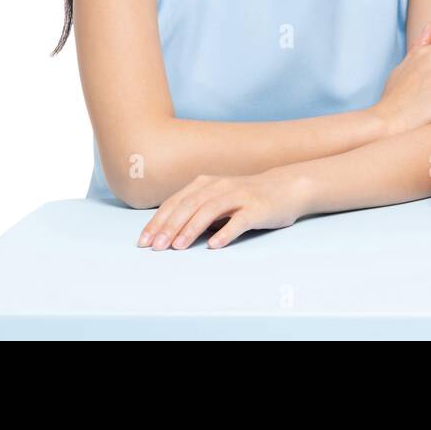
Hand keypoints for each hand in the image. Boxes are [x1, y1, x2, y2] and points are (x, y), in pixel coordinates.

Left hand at [136, 169, 312, 249]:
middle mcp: (219, 186)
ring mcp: (239, 196)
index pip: (176, 203)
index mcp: (205, 184)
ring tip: (178, 247)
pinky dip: (225, 233)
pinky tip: (214, 246)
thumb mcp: (217, 198)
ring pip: (210, 210)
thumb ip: (195, 210)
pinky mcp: (257, 208)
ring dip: (192, 229)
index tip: (144, 241)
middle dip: (169, 227)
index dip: (158, 221)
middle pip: (189, 206)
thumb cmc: (246, 198)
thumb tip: (166, 233)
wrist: (286, 187)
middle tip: (156, 247)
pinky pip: (239, 221)